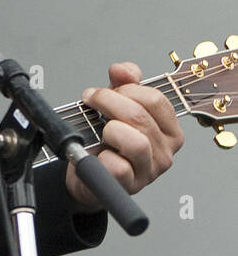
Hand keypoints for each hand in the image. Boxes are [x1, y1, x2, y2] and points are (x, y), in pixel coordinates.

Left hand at [66, 61, 183, 209]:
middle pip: (140, 116)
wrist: (87, 172)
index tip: (105, 90)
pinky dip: (102, 157)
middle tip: (91, 100)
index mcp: (168, 130)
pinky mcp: (129, 185)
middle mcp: (164, 152)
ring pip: (135, 142)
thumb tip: (122, 69)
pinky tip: (98, 155)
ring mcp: (149, 171)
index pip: (156, 100)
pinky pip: (118, 166)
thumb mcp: (115, 107)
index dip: (126, 89)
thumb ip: (122, 84)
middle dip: (108, 101)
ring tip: (100, 131)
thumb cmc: (105, 141)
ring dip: (109, 129)